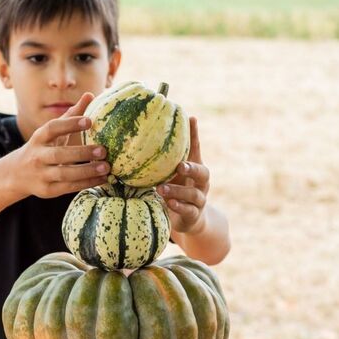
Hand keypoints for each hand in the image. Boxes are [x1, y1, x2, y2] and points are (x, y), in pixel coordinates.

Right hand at [10, 93, 109, 198]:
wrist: (16, 174)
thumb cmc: (42, 148)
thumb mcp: (51, 132)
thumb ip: (70, 115)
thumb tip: (90, 95)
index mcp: (39, 138)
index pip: (52, 128)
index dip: (70, 124)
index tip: (89, 121)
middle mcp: (38, 156)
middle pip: (58, 154)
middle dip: (81, 153)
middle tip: (103, 150)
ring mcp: (41, 174)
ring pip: (64, 173)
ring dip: (87, 171)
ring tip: (106, 167)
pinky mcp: (47, 190)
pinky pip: (68, 187)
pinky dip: (87, 183)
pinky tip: (103, 179)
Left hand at [158, 117, 208, 233]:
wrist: (188, 220)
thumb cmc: (174, 191)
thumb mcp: (167, 175)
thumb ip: (158, 161)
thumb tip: (135, 138)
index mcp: (194, 169)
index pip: (196, 149)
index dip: (195, 134)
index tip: (190, 118)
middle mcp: (200, 183)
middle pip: (203, 172)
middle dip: (192, 168)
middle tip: (179, 166)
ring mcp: (199, 200)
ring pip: (194, 194)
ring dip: (178, 191)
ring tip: (161, 189)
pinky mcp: (194, 215)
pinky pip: (189, 210)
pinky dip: (179, 206)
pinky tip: (169, 202)